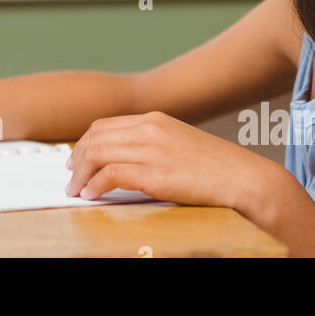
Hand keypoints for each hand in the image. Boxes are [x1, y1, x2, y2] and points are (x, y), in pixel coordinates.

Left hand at [64, 111, 258, 211]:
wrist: (244, 180)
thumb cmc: (217, 169)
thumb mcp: (180, 145)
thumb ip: (152, 146)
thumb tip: (124, 162)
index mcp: (156, 120)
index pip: (106, 125)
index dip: (85, 142)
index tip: (76, 158)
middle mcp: (150, 129)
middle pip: (96, 138)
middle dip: (76, 158)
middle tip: (69, 176)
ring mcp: (152, 150)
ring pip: (98, 154)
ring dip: (80, 174)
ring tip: (75, 189)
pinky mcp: (155, 174)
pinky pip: (111, 175)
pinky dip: (95, 185)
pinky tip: (91, 195)